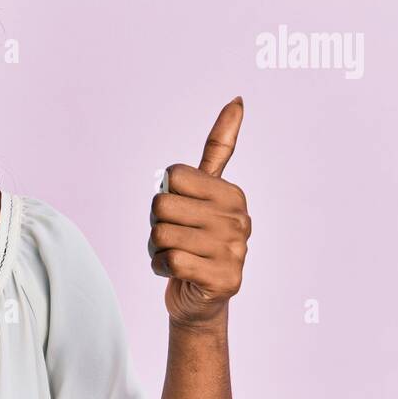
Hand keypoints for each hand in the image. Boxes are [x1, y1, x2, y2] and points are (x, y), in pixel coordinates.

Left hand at [148, 96, 250, 327]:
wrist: (198, 298)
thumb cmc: (194, 241)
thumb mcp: (203, 194)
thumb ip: (218, 150)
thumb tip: (238, 100)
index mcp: (232, 194)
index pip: (173, 176)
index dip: (164, 196)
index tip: (181, 213)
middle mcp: (240, 220)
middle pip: (162, 206)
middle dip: (157, 225)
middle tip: (174, 240)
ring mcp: (236, 251)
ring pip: (162, 235)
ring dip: (157, 249)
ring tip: (176, 257)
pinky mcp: (226, 279)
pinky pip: (170, 261)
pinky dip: (161, 269)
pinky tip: (177, 273)